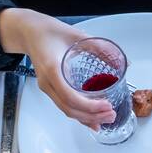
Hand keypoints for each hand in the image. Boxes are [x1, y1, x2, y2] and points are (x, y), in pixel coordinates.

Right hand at [0, 8, 115, 129]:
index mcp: (52, 69)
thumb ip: (100, 48)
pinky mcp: (51, 89)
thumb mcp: (77, 35)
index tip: (107, 105)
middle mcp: (47, 82)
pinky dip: (80, 115)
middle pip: (69, 108)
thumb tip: (123, 62)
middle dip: (92, 116)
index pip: (70, 96)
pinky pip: (65, 106)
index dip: (89, 106)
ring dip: (87, 118)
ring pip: (67, 110)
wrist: (28, 32)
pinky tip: (93, 120)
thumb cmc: (48, 31)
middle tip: (111, 114)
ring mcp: (47, 87)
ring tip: (106, 118)